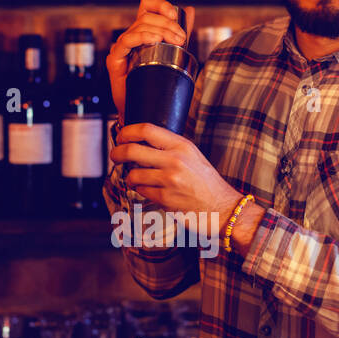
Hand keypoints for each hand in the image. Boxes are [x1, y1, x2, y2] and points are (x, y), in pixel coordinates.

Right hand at [106, 0, 193, 117]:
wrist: (143, 109)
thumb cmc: (154, 82)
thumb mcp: (172, 52)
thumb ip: (179, 32)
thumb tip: (190, 11)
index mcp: (142, 31)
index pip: (146, 6)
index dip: (160, 6)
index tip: (175, 15)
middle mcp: (130, 37)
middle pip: (145, 17)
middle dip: (167, 24)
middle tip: (181, 37)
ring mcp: (122, 47)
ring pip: (138, 27)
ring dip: (159, 30)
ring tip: (174, 40)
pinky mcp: (115, 59)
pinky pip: (126, 41)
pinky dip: (141, 37)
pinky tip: (153, 40)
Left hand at [109, 123, 241, 221]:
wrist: (223, 207)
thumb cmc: (207, 182)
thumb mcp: (193, 156)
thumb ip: (170, 147)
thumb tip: (141, 142)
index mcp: (182, 145)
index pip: (146, 129)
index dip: (127, 131)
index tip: (120, 136)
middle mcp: (175, 160)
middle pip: (132, 149)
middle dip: (117, 153)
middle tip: (115, 156)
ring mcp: (170, 180)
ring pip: (133, 174)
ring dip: (130, 177)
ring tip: (135, 179)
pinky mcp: (166, 198)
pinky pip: (141, 191)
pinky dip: (141, 191)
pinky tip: (149, 191)